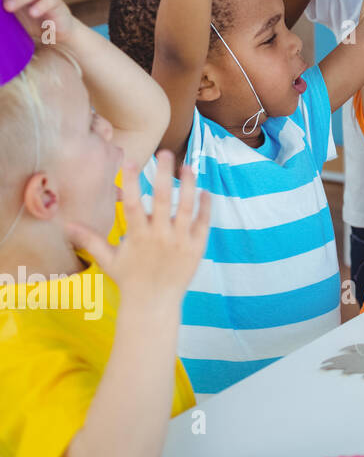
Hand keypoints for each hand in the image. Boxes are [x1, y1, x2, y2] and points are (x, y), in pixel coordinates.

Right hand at [65, 152, 210, 306]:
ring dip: (188, 184)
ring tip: (188, 166)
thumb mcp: (108, 259)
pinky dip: (205, 206)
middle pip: (162, 200)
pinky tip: (205, 190)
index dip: (131, 182)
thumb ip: (90, 240)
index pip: (132, 204)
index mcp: (137, 236)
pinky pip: (203, 222)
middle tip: (165, 152)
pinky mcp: (197, 248)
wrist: (154, 304)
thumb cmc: (129, 280)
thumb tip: (65, 224)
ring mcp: (180, 241)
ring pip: (186, 207)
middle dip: (164, 175)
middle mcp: (160, 237)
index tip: (131, 161)